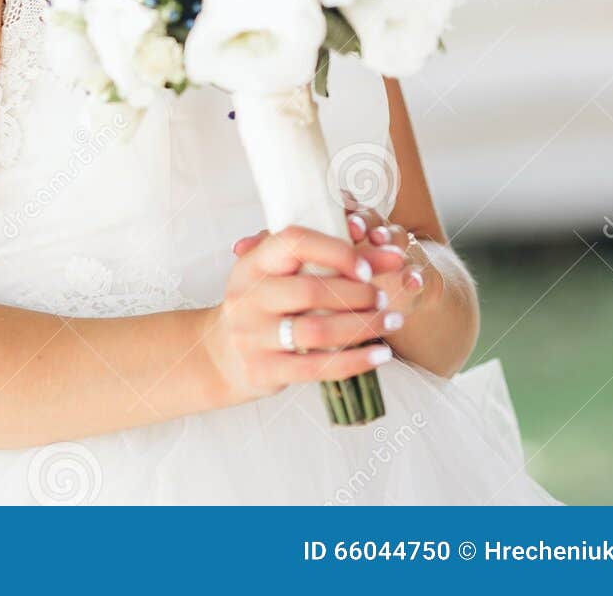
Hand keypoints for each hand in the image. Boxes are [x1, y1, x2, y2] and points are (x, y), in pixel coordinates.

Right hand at [199, 224, 396, 407]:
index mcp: (253, 262)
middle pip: (312, 290)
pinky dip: (356, 361)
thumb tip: (385, 252)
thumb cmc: (263, 303)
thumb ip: (321, 258)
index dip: (336, 250)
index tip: (368, 264)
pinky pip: (318, 367)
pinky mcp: (264, 370)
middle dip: (358, 294)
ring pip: (319, 330)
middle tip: (384, 297)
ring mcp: (253, 335)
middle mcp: (248, 296)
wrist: (220, 354)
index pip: (295, 242)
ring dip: (364, 326)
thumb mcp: (276, 273)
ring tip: (392, 321)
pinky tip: (381, 355)